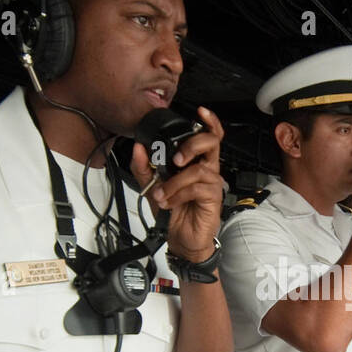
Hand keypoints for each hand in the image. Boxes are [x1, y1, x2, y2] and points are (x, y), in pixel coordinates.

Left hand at [129, 106, 225, 260]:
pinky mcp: (213, 198)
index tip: (200, 112)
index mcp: (195, 162)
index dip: (210, 122)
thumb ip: (144, 167)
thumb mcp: (152, 186)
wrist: (180, 239)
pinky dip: (178, 194)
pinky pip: (197, 188)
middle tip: (176, 159)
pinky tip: (169, 203)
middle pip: (211, 143)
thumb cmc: (173, 211)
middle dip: (191, 145)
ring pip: (198, 169)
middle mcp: (207, 170)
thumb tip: (138, 149)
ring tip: (161, 194)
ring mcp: (212, 183)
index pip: (209, 137)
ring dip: (174, 182)